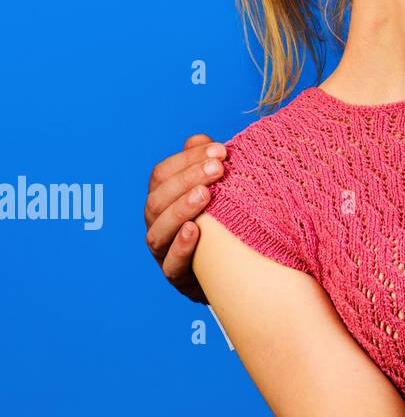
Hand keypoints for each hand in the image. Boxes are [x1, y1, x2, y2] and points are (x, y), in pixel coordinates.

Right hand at [144, 134, 227, 302]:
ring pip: (158, 231)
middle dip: (187, 180)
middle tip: (218, 168)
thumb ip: (205, 164)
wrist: (235, 271)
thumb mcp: (218, 191)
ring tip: (206, 194)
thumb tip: (199, 139)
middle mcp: (157, 225)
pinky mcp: (178, 278)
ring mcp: (164, 252)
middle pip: (157, 199)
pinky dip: (181, 247)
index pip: (162, 174)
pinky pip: (171, 265)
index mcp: (162, 200)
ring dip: (181, 209)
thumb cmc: (222, 222)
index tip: (220, 150)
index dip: (187, 160)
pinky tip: (196, 231)